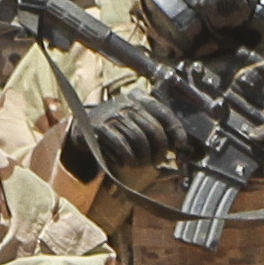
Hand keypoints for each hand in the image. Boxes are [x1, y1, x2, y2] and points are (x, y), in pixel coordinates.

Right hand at [65, 91, 183, 177]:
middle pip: (153, 130)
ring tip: (140, 165)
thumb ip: (156, 127)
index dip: (175, 129)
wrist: (82, 125)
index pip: (163, 112)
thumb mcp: (135, 120)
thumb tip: (180, 144)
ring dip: (142, 158)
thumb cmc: (116, 126)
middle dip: (159, 150)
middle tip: (157, 161)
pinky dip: (127, 157)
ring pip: (138, 139)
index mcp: (139, 99)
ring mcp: (112, 114)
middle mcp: (127, 104)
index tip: (181, 144)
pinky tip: (125, 163)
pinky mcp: (99, 127)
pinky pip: (121, 145)